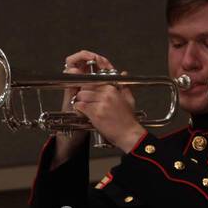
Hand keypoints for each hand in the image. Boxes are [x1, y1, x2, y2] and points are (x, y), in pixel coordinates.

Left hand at [53, 49, 122, 163]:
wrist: (129, 134)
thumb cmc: (128, 119)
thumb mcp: (129, 99)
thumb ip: (124, 86)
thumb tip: (123, 73)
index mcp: (113, 89)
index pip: (94, 81)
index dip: (88, 86)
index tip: (86, 91)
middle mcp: (107, 93)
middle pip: (86, 86)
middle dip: (82, 93)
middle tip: (82, 99)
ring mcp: (101, 103)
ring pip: (82, 95)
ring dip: (79, 101)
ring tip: (82, 107)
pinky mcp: (96, 113)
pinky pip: (81, 106)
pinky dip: (78, 109)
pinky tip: (81, 112)